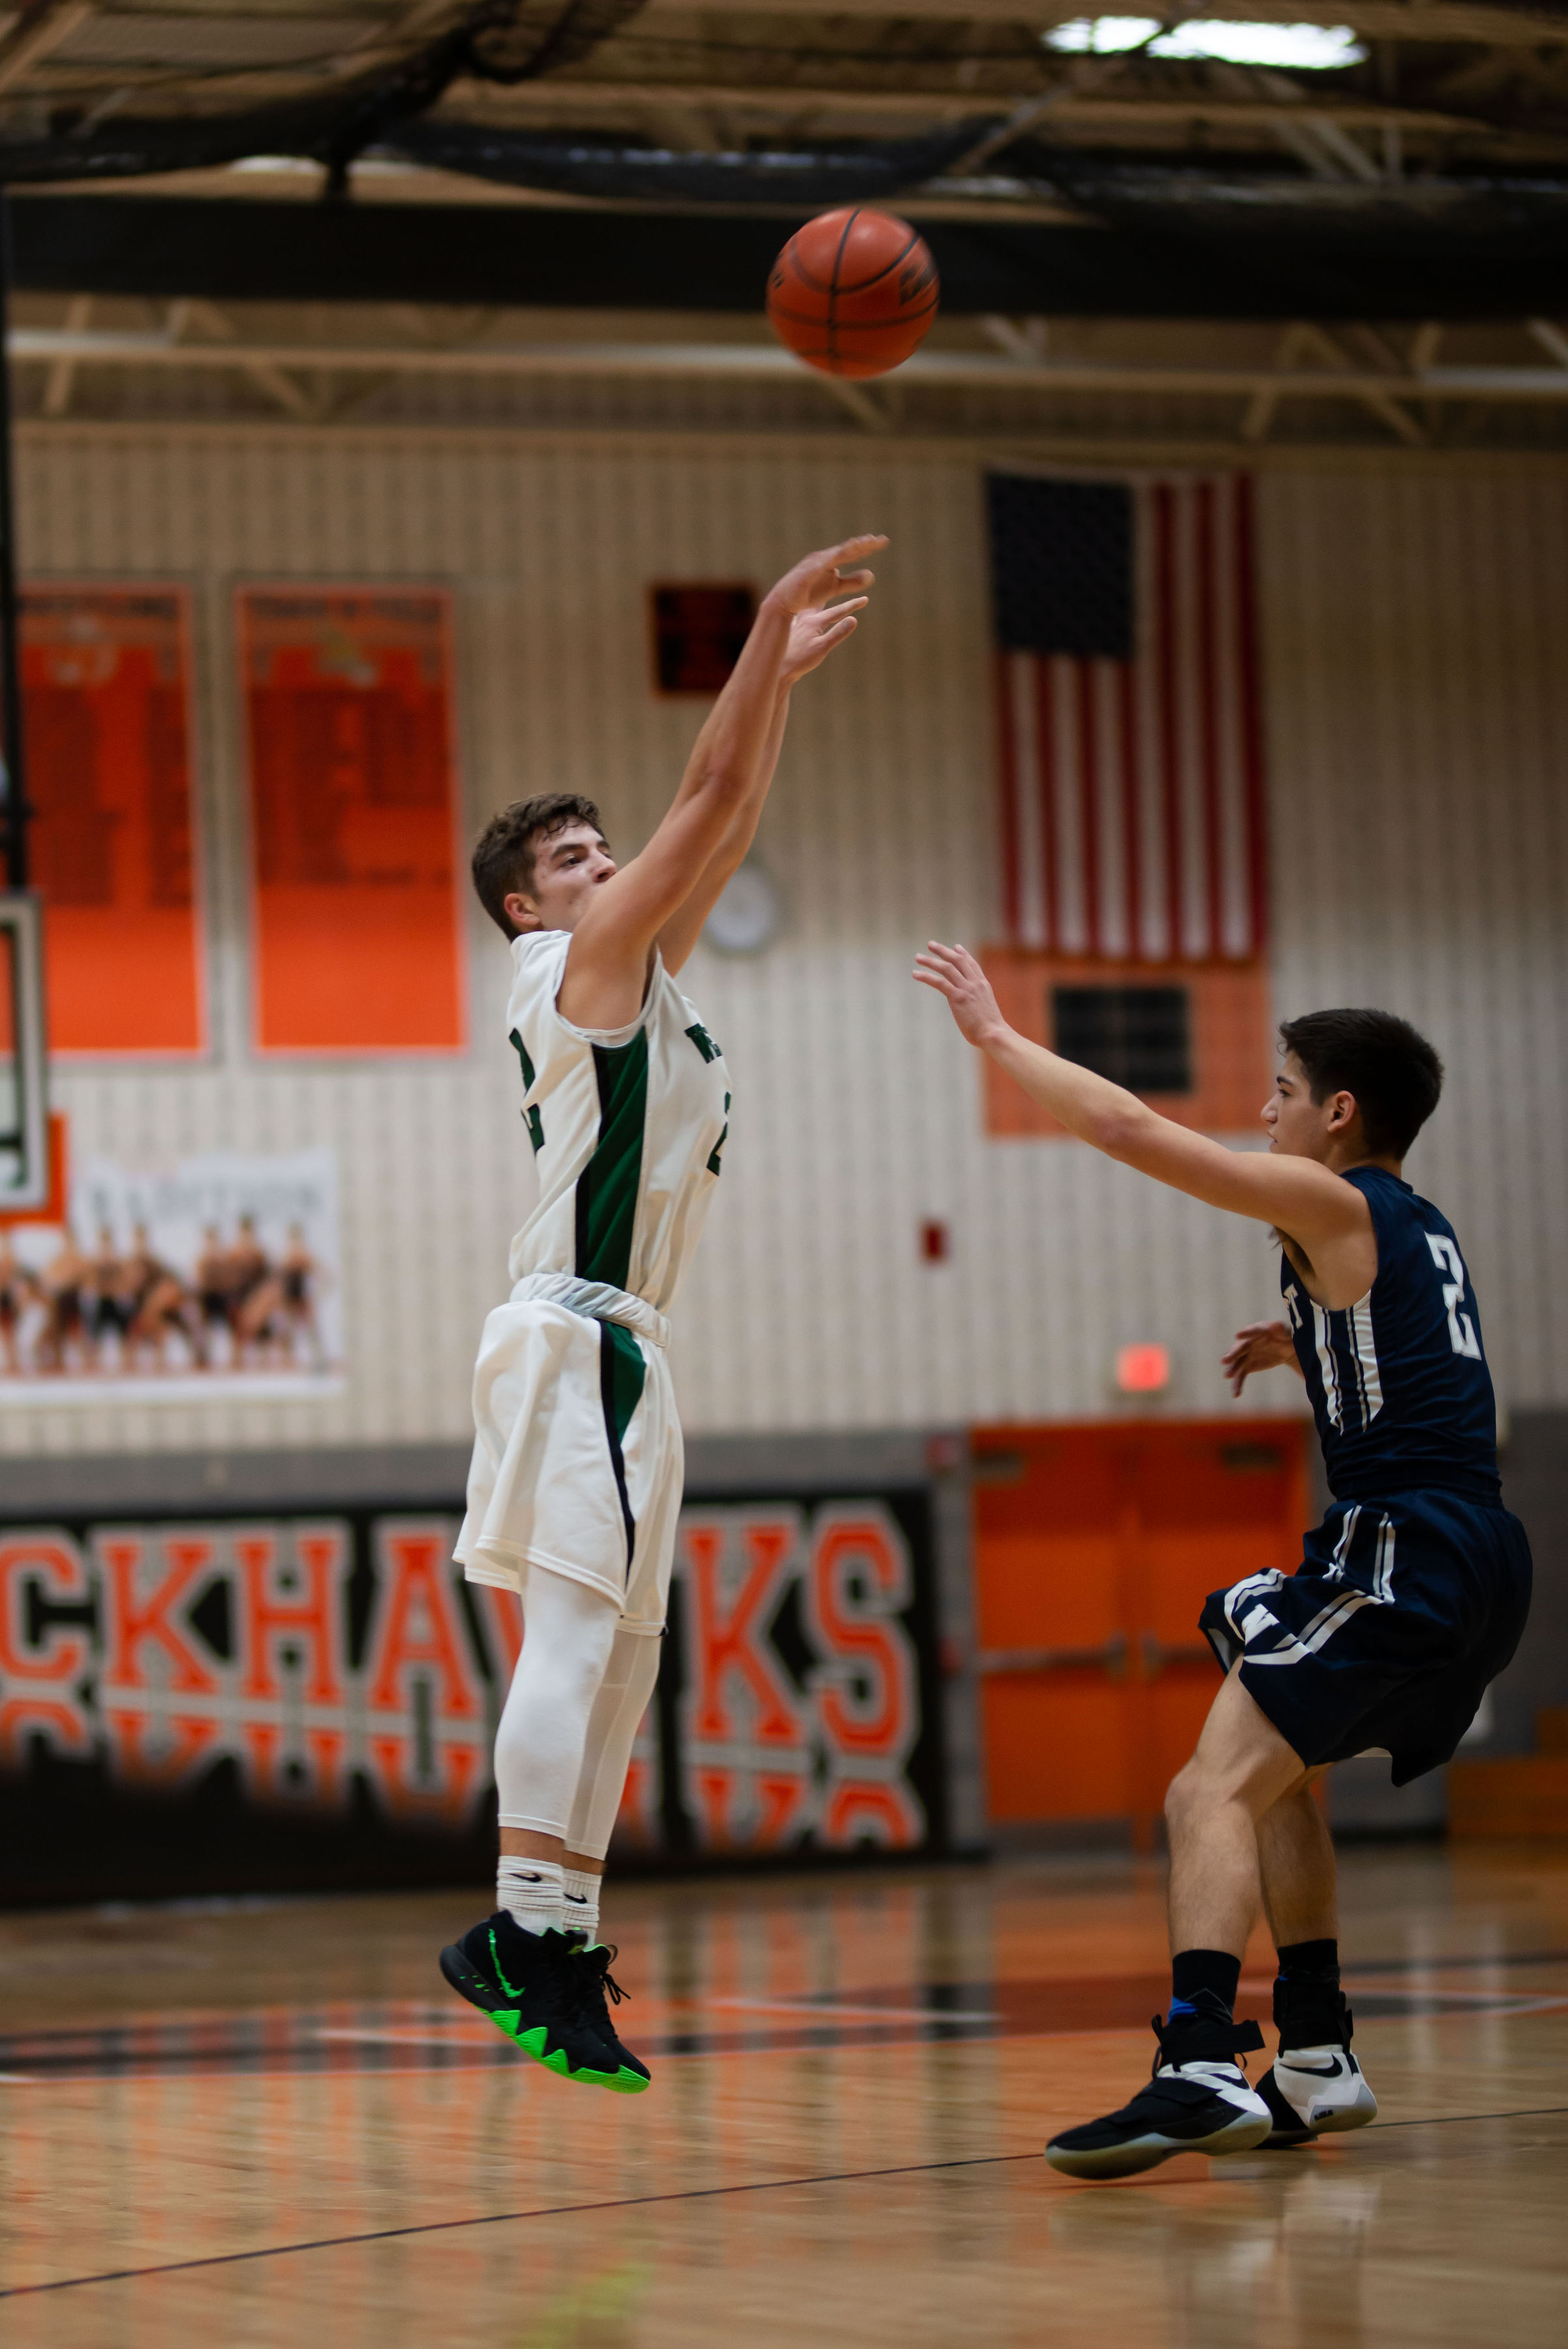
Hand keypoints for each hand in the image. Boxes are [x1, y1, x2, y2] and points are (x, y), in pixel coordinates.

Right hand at [763, 534, 885, 619]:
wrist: (785, 601)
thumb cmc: (808, 592)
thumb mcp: (835, 588)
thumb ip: (852, 582)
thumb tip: (872, 576)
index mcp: (832, 560)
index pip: (853, 551)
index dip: (868, 546)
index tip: (883, 541)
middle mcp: (825, 557)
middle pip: (848, 548)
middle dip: (864, 543)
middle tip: (882, 539)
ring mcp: (816, 562)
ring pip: (837, 553)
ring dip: (851, 547)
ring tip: (865, 543)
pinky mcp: (808, 571)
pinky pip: (823, 563)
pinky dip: (833, 558)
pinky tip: (843, 554)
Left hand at [779, 595, 867, 686]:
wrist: (779, 668)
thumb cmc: (800, 661)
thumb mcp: (822, 648)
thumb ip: (838, 633)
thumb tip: (853, 619)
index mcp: (814, 621)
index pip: (838, 611)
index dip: (852, 605)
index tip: (865, 599)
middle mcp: (804, 618)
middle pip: (821, 601)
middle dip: (831, 592)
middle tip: (838, 580)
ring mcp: (796, 623)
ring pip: (807, 605)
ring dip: (815, 598)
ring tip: (819, 590)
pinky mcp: (789, 629)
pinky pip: (796, 613)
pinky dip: (801, 607)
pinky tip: (798, 607)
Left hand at [913, 941, 1007, 1048]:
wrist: (994, 1033)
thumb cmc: (990, 1029)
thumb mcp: (987, 1010)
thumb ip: (979, 1003)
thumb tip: (974, 1008)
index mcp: (983, 985)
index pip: (972, 964)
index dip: (963, 954)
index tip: (955, 947)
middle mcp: (975, 983)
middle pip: (958, 960)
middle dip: (943, 951)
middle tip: (931, 944)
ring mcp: (966, 989)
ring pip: (946, 968)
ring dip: (930, 961)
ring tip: (918, 957)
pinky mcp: (958, 998)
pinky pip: (939, 982)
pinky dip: (926, 976)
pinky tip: (915, 974)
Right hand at [1221, 1321, 1297, 1397]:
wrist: (1285, 1348)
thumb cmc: (1286, 1336)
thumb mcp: (1287, 1332)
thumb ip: (1281, 1329)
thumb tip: (1276, 1325)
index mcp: (1258, 1330)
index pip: (1252, 1331)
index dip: (1246, 1334)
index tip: (1237, 1336)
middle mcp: (1248, 1342)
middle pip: (1239, 1348)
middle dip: (1232, 1354)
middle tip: (1225, 1361)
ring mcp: (1246, 1354)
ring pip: (1237, 1363)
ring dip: (1232, 1369)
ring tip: (1227, 1376)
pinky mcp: (1247, 1366)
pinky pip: (1240, 1375)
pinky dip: (1237, 1384)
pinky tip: (1236, 1394)